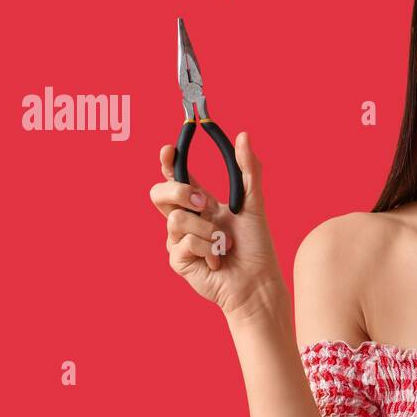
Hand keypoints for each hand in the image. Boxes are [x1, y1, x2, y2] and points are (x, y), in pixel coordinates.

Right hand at [149, 131, 283, 319]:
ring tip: (225, 244)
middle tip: (205, 203)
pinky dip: (209, 250)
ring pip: (176, 219)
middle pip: (159, 193)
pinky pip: (185, 243)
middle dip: (180, 192)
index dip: (167, 162)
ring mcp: (178, 240)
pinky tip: (218, 260)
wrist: (257, 282)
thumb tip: (244, 135)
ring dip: (208, 231)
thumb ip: (248, 170)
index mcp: (200, 203)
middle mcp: (186, 219)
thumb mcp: (254, 203)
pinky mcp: (178, 260)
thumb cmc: (256, 246)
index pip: (176, 177)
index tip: (168, 149)